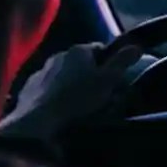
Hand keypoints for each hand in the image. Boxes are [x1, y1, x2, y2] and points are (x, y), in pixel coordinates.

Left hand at [0, 43, 141, 139]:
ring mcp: (41, 71)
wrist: (38, 121)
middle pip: (80, 61)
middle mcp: (58, 55)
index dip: (110, 62)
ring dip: (70, 83)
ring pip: (62, 74)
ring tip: (78, 103)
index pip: (99, 48)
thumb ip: (122, 61)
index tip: (115, 78)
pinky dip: (54, 94)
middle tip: (99, 93)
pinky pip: (47, 88)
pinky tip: (59, 109)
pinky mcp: (28, 88)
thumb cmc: (78, 98)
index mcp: (79, 50)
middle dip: (89, 73)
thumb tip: (137, 45)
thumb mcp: (108, 80)